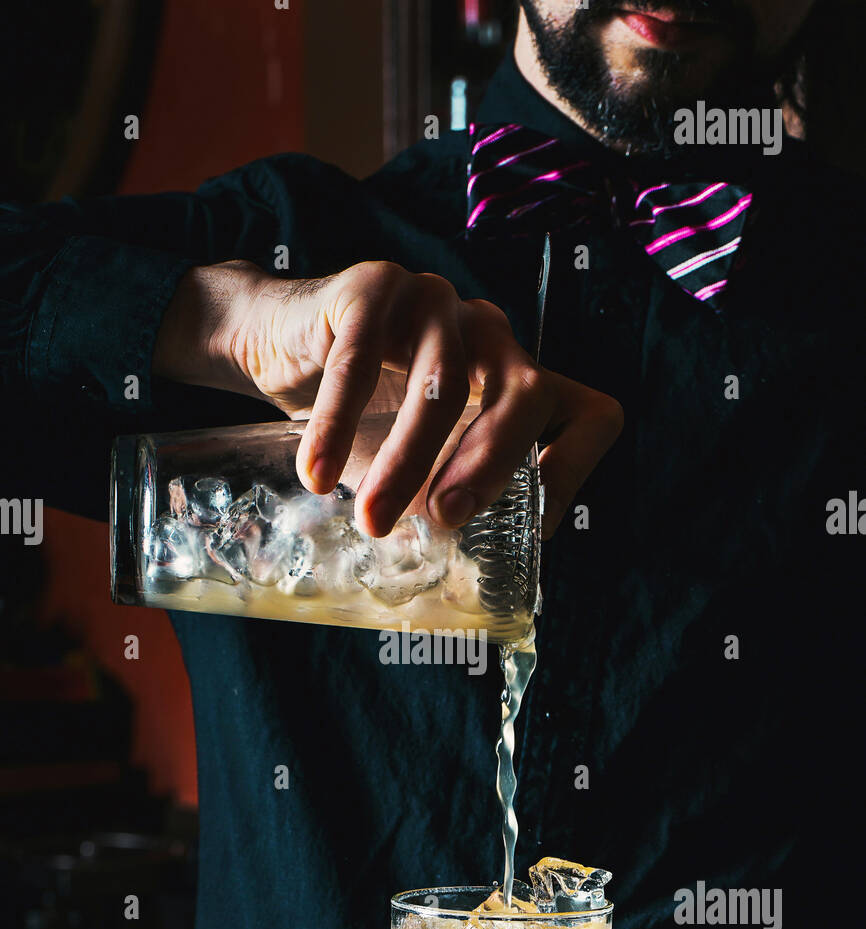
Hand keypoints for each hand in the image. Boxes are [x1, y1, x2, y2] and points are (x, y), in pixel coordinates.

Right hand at [154, 259, 622, 536]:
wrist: (275, 346)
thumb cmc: (358, 415)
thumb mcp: (414, 463)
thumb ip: (443, 501)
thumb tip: (458, 585)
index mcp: (517, 379)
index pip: (590, 414)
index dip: (575, 471)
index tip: (532, 529)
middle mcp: (491, 336)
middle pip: (528, 395)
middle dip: (492, 465)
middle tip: (444, 520)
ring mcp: (437, 304)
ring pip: (445, 384)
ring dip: (407, 460)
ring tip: (370, 519)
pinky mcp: (374, 288)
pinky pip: (360, 363)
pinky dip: (336, 426)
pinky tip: (317, 475)